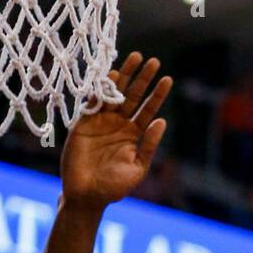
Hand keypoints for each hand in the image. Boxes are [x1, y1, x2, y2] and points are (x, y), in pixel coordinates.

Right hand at [60, 53, 172, 208]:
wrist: (86, 194)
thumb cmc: (114, 187)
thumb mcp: (137, 168)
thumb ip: (149, 145)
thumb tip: (162, 121)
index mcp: (133, 135)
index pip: (148, 110)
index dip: (157, 95)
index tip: (168, 79)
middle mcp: (118, 124)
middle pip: (133, 96)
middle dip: (143, 78)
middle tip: (154, 61)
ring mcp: (101, 121)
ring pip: (115, 93)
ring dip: (125, 76)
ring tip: (136, 57)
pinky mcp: (84, 122)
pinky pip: (94, 101)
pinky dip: (102, 89)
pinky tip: (112, 75)